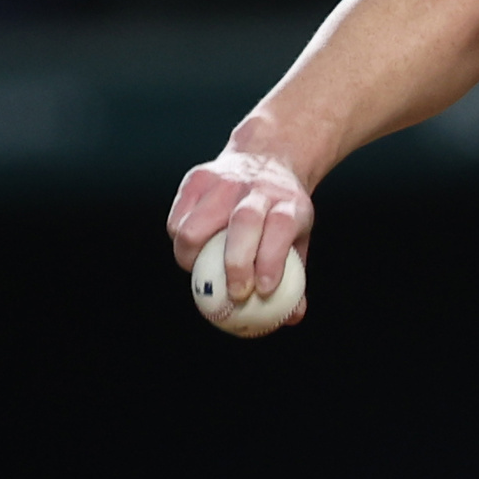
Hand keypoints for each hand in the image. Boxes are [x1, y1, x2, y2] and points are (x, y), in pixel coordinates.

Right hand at [167, 151, 313, 322]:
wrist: (266, 160)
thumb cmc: (282, 213)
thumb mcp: (300, 237)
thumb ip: (295, 276)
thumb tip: (292, 317)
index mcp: (288, 203)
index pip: (281, 227)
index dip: (271, 260)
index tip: (263, 290)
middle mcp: (256, 189)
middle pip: (243, 222)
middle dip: (235, 264)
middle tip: (234, 294)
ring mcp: (224, 182)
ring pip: (197, 223)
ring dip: (194, 258)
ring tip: (201, 276)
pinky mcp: (197, 180)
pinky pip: (178, 218)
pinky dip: (179, 242)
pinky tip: (192, 254)